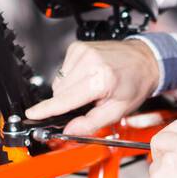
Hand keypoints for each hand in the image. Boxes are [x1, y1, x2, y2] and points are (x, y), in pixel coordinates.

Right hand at [24, 40, 160, 134]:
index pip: (66, 99)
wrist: (145, 60)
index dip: (47, 109)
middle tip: (89, 101)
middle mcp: (90, 62)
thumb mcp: (118, 110)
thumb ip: (92, 123)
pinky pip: (63, 70)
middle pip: (60, 92)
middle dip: (68, 102)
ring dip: (70, 89)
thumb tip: (71, 131)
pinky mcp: (77, 47)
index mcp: (100, 79)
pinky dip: (72, 77)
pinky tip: (87, 76)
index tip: (32, 114)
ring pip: (59, 81)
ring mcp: (82, 51)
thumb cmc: (135, 83)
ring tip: (91, 87)